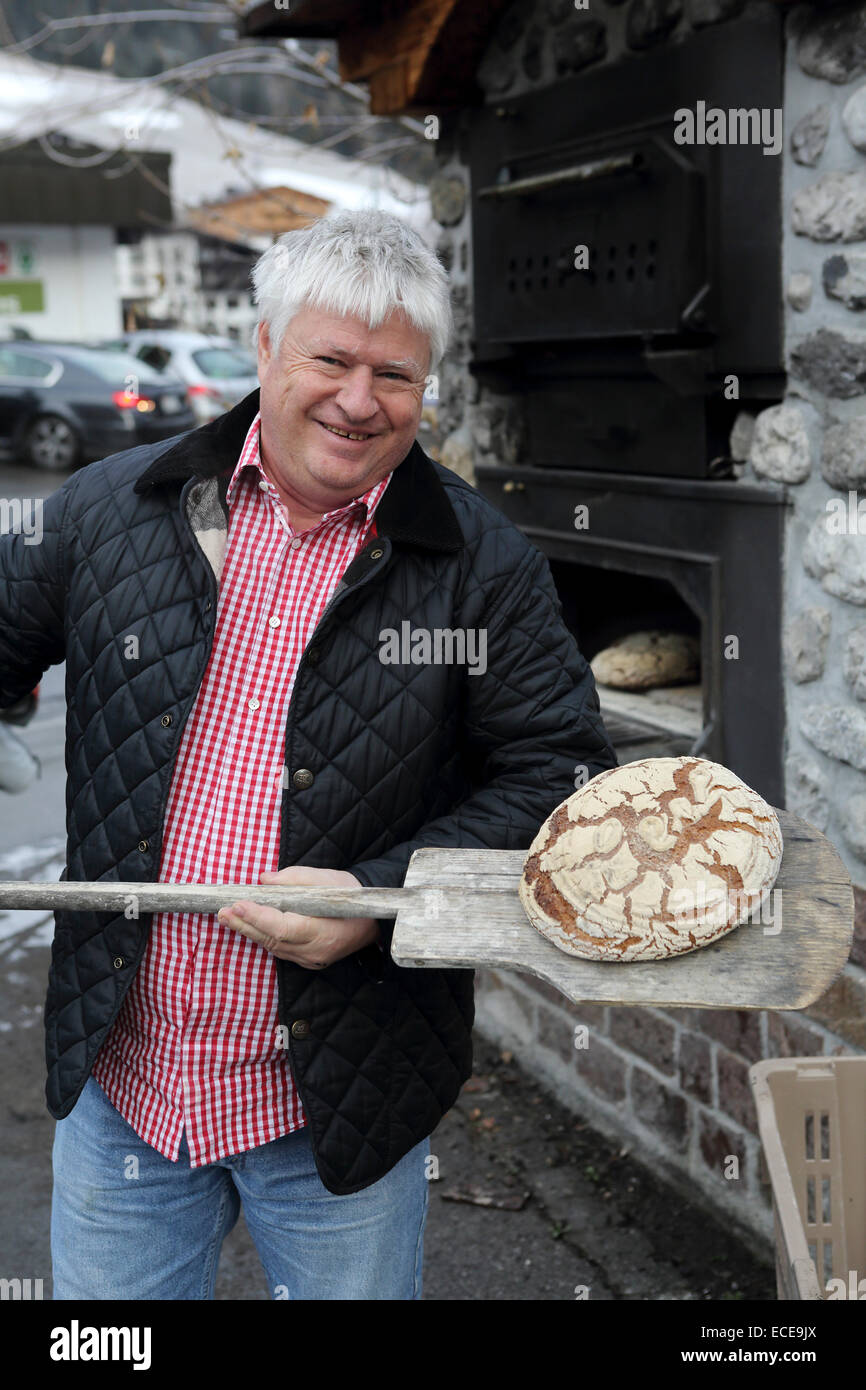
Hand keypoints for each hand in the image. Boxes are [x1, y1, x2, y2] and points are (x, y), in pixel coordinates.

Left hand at [217, 865, 379, 969]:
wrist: (373, 920)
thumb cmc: (350, 895)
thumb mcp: (327, 878)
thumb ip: (294, 879)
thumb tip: (263, 881)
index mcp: (323, 931)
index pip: (283, 927)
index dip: (258, 917)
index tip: (238, 904)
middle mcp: (314, 951)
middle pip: (272, 939)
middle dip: (245, 924)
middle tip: (222, 911)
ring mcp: (310, 960)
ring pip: (273, 946)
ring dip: (249, 931)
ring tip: (227, 916)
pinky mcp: (306, 961)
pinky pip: (279, 949)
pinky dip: (262, 936)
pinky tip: (248, 925)